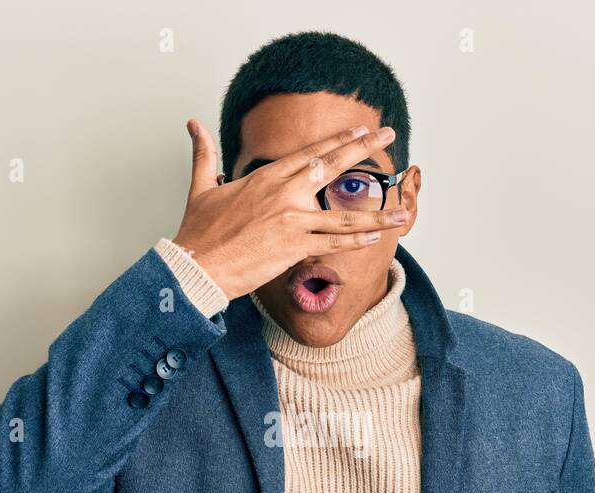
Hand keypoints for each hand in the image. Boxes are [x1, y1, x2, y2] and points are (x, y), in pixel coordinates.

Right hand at [172, 118, 405, 300]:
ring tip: (401, 210)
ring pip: (342, 216)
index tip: (361, 131)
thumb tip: (194, 125)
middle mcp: (283, 194)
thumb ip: (204, 154)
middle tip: (387, 135)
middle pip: (331, 166)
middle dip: (363, 150)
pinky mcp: (294, 248)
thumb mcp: (201, 187)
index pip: (310, 152)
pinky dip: (356, 242)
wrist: (197, 266)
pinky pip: (333, 244)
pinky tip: (375, 238)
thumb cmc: (199, 232)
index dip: (338, 141)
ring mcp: (291, 221)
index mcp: (265, 177)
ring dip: (376, 214)